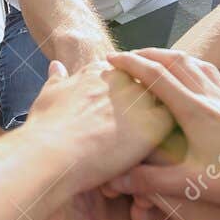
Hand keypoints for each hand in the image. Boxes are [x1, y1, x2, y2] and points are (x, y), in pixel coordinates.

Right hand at [24, 60, 174, 191]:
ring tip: (163, 132)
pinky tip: (171, 144)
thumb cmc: (46, 129)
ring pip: (166, 96)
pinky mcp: (155, 124)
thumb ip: (56, 79)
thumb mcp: (48, 95)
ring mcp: (142, 100)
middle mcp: (125, 80)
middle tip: (152, 116)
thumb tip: (57, 65)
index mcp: (102, 71)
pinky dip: (173, 131)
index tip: (131, 99)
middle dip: (154, 93)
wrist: (54, 154)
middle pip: (150, 77)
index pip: (127, 68)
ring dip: (165, 108)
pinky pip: (173, 122)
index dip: (132, 83)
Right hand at [105, 48, 219, 207]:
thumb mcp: (192, 185)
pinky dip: (192, 66)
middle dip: (145, 55)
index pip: (155, 75)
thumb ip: (151, 182)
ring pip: (193, 64)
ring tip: (152, 62)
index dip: (130, 65)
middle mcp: (209, 96)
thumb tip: (114, 182)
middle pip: (173, 61)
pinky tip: (191, 77)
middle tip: (124, 58)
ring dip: (169, 57)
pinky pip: (210, 74)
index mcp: (194, 109)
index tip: (110, 60)